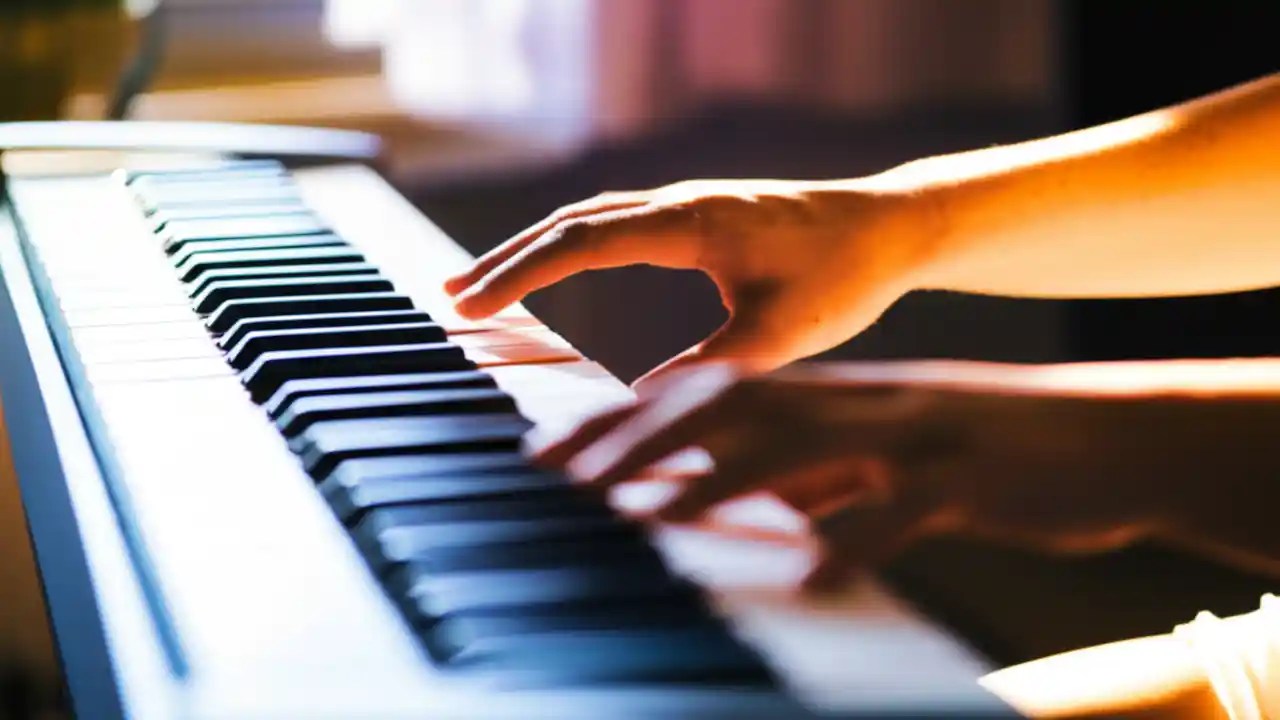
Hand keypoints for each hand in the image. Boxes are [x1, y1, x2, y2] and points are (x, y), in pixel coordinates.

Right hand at [444, 179, 936, 380]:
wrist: (892, 227)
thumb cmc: (841, 278)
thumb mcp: (774, 338)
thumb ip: (698, 372)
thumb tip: (625, 410)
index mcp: (687, 223)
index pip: (580, 242)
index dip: (519, 276)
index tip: (470, 308)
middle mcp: (676, 205)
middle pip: (569, 225)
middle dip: (506, 263)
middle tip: (449, 297)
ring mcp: (686, 207)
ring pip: (590, 222)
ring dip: (536, 254)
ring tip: (483, 287)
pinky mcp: (698, 219)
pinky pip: (618, 230)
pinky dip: (575, 254)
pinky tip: (561, 279)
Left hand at [536, 361, 1279, 588]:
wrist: (1103, 440)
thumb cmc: (979, 459)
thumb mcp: (878, 463)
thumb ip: (805, 479)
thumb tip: (721, 503)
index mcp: (831, 396)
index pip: (709, 396)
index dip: (625, 424)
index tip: (553, 459)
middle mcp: (858, 405)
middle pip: (733, 410)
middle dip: (639, 442)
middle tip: (565, 481)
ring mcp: (911, 438)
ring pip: (802, 451)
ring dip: (721, 485)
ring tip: (651, 519)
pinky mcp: (966, 483)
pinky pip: (900, 515)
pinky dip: (853, 542)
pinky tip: (811, 578)